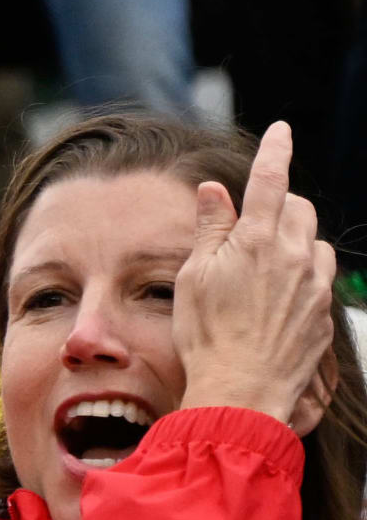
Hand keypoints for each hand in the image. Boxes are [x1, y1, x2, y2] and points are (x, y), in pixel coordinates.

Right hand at [176, 119, 342, 433]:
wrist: (242, 389)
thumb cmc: (207, 335)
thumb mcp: (194, 276)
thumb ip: (210, 229)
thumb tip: (215, 191)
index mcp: (258, 241)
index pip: (271, 180)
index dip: (276, 150)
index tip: (282, 130)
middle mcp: (295, 256)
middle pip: (299, 208)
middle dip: (281, 204)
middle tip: (254, 222)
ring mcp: (315, 285)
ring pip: (316, 242)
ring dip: (296, 240)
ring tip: (267, 264)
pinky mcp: (325, 312)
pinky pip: (322, 277)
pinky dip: (305, 273)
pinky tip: (280, 296)